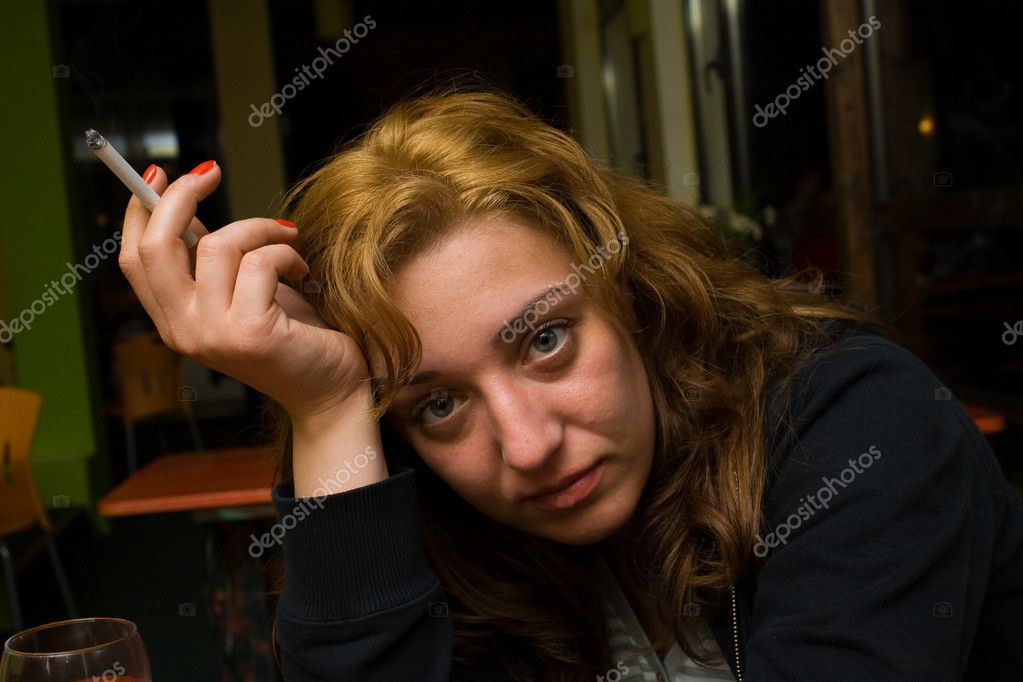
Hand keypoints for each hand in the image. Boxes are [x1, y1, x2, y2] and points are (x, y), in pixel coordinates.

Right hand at [118, 162, 370, 419]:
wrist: (332, 388)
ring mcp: (214, 335)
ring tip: (287, 241)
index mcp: (174, 322)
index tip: (158, 174)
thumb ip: (209, 259)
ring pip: (217, 245)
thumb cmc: (293, 334)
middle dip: (180, 195)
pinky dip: (287, 253)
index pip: (134, 260)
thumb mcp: (243, 290)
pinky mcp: (250, 333)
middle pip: (156, 247)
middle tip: (210, 170)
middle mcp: (184, 332)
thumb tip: (185, 205)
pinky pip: (260, 262)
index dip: (140, 211)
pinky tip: (303, 272)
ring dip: (259, 229)